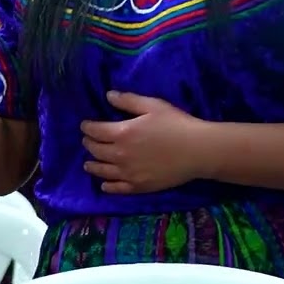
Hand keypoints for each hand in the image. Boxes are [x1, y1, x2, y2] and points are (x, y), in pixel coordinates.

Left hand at [81, 92, 209, 193]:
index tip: (85, 125)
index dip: (87, 127)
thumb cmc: (177, 124)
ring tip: (88, 164)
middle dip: (89, 144)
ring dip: (92, 165)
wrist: (197, 150)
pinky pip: (116, 188)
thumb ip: (128, 101)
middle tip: (88, 141)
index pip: (95, 131)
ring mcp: (128, 173)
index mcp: (122, 133)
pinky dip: (107, 185)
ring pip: (101, 171)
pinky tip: (104, 184)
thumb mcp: (153, 105)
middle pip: (95, 150)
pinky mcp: (138, 186)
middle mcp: (119, 155)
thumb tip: (108, 96)